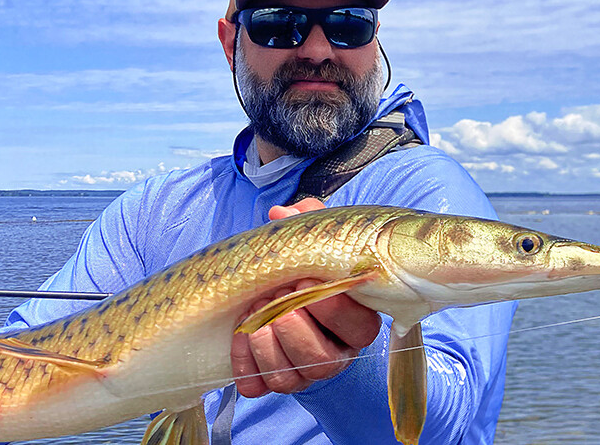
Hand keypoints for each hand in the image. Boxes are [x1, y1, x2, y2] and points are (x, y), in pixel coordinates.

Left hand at [231, 199, 380, 396]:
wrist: (289, 302)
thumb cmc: (308, 272)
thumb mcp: (314, 246)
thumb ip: (308, 224)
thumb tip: (280, 215)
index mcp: (359, 324)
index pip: (359, 327)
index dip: (330, 305)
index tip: (305, 279)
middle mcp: (336, 356)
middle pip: (322, 360)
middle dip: (292, 325)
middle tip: (277, 294)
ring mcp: (304, 375)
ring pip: (288, 377)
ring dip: (264, 341)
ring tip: (254, 311)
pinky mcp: (272, 384)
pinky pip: (256, 386)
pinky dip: (242, 361)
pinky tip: (240, 334)